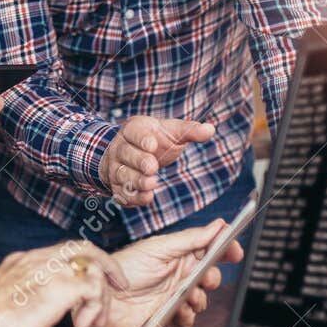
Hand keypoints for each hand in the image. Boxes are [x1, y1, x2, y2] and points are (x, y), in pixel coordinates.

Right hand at [0, 241, 127, 326]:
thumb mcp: (6, 303)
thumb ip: (29, 299)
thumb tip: (46, 315)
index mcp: (22, 261)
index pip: (62, 249)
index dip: (83, 261)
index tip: (93, 278)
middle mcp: (35, 259)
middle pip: (83, 247)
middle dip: (106, 265)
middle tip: (119, 284)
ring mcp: (48, 271)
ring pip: (91, 267)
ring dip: (100, 293)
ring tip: (96, 318)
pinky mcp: (59, 288)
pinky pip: (93, 288)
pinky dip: (96, 305)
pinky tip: (84, 323)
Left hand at [82, 220, 244, 326]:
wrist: (101, 294)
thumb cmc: (125, 267)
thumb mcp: (159, 247)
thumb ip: (191, 239)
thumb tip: (219, 226)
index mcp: (179, 257)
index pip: (210, 253)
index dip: (225, 251)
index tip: (235, 251)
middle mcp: (178, 279)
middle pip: (209, 279)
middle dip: (211, 278)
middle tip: (205, 277)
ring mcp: (173, 300)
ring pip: (201, 302)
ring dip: (198, 298)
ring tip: (187, 295)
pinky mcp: (166, 320)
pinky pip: (187, 322)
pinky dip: (187, 317)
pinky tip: (179, 310)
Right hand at [99, 115, 215, 207]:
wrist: (133, 155)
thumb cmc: (155, 141)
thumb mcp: (171, 132)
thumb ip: (190, 130)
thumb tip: (211, 129)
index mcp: (133, 129)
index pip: (134, 132)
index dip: (141, 139)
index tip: (152, 145)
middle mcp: (119, 148)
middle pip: (125, 154)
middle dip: (139, 161)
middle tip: (153, 168)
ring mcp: (116, 168)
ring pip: (122, 174)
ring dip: (136, 181)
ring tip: (151, 184)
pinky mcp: (117, 187)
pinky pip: (121, 193)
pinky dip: (133, 197)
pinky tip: (146, 198)